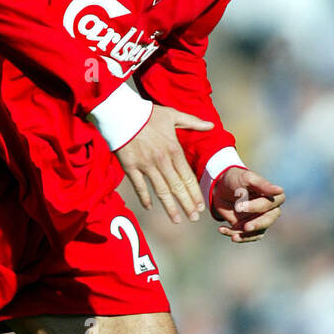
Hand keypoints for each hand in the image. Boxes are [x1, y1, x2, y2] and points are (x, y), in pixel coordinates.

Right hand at [116, 104, 213, 222]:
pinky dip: (145, 197)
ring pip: (161, 190)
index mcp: (174, 150)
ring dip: (170, 207)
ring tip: (177, 219)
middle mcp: (162, 161)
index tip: (201, 206)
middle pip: (177, 187)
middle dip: (187, 204)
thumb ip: (193, 122)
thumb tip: (211, 126)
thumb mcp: (173, 114)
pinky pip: (139, 186)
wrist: (122, 114)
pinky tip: (150, 207)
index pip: (188, 177)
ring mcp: (146, 165)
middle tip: (194, 218)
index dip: (195, 193)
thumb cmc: (148, 114)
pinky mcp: (130, 167)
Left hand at [212, 166, 284, 242]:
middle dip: (257, 225)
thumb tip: (280, 190)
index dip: (256, 207)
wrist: (220, 187)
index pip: (270, 205)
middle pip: (268, 221)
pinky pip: (243, 236)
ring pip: (257, 232)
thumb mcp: (247, 178)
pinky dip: (232, 234)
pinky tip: (222, 229)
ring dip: (245, 236)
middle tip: (245, 227)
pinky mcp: (246, 227)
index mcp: (272, 197)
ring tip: (233, 237)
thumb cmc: (237, 179)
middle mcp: (268, 210)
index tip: (239, 206)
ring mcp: (258, 220)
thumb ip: (262, 185)